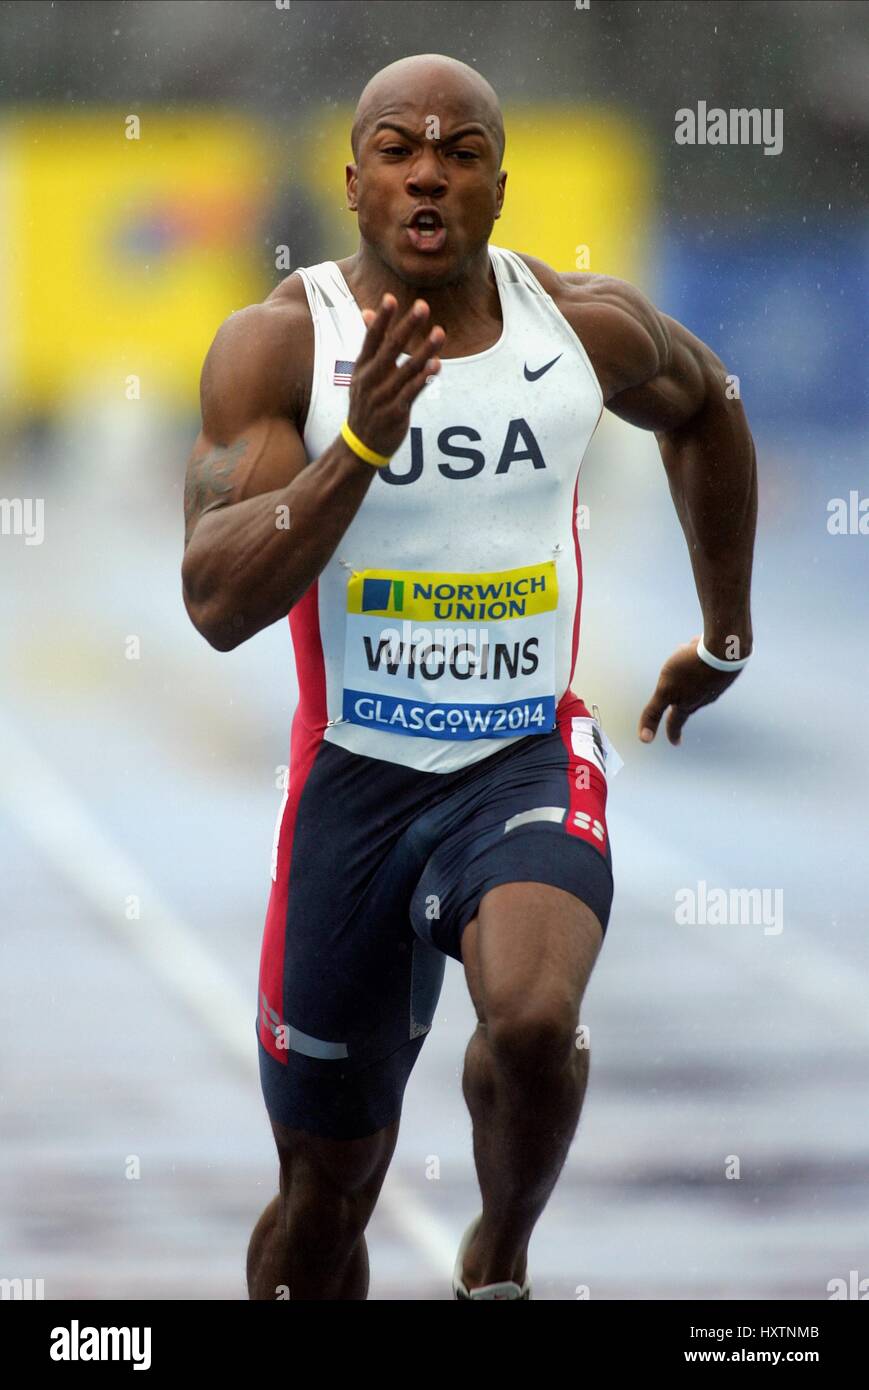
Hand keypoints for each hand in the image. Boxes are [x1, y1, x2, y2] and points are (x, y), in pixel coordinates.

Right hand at [347, 294, 443, 458]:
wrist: (361, 445)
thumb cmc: (366, 404)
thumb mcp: (362, 374)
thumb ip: (371, 344)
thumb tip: (368, 311)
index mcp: (362, 367)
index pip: (371, 338)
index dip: (381, 319)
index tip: (390, 298)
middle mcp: (370, 380)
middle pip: (390, 348)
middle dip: (407, 326)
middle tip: (423, 306)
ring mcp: (382, 397)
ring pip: (407, 369)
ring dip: (425, 350)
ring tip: (440, 332)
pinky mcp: (395, 413)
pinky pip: (412, 392)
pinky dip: (425, 378)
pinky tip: (437, 365)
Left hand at [638, 636, 742, 745]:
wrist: (724, 649)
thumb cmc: (691, 668)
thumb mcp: (664, 691)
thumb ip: (653, 713)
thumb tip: (644, 739)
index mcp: (686, 703)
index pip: (676, 722)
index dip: (672, 732)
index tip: (674, 742)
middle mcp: (703, 697)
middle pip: (686, 700)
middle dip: (679, 704)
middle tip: (679, 717)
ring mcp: (715, 684)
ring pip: (694, 677)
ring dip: (686, 668)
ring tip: (683, 650)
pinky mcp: (723, 670)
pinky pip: (703, 662)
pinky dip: (696, 654)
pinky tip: (697, 644)